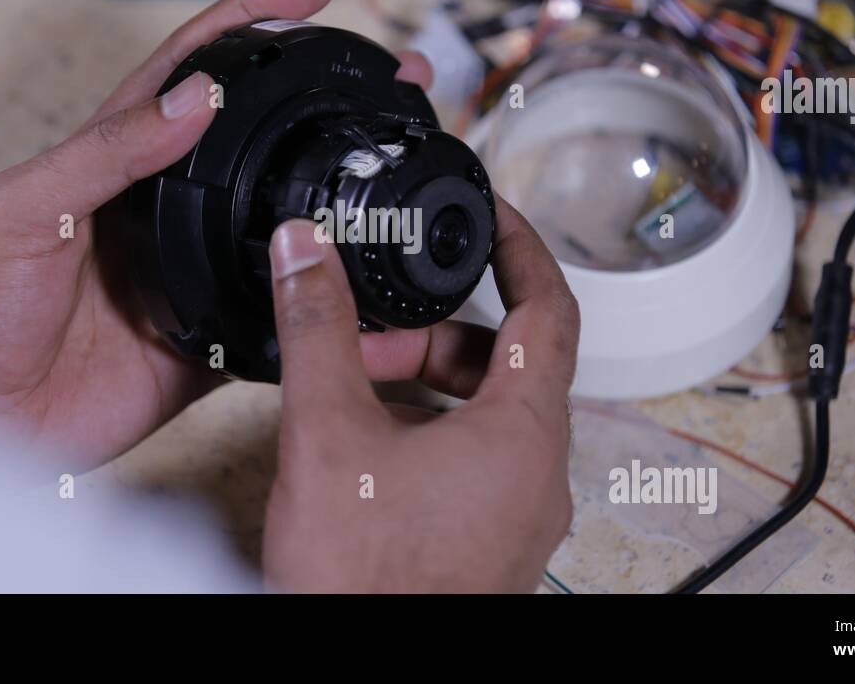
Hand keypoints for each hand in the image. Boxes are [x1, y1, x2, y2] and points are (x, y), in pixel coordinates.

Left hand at [0, 0, 434, 467]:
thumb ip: (110, 149)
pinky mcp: (202, 344)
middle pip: (258, 147)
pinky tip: (367, 296)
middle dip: (325, 105)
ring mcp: (188, 277)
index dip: (251, 25)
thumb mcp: (28, 203)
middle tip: (394, 77)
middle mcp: (163, 213)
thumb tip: (197, 98)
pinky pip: (274, 325)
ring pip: (279, 230)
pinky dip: (320, 312)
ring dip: (339, 202)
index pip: (196, 75)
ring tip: (402, 165)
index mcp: (117, 161)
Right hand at [262, 198, 579, 591]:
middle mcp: (540, 474)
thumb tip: (304, 251)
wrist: (360, 669)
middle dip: (433, 336)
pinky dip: (429, 433)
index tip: (493, 216)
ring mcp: (521, 516)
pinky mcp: (492, 546)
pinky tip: (367, 448)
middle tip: (364, 335)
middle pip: (507, 363)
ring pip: (488, 417)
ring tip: (352, 390)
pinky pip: (477, 463)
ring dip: (425, 387)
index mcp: (524, 431)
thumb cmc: (364, 581)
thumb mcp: (329, 432)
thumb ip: (317, 329)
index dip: (521, 248)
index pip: (550, 306)